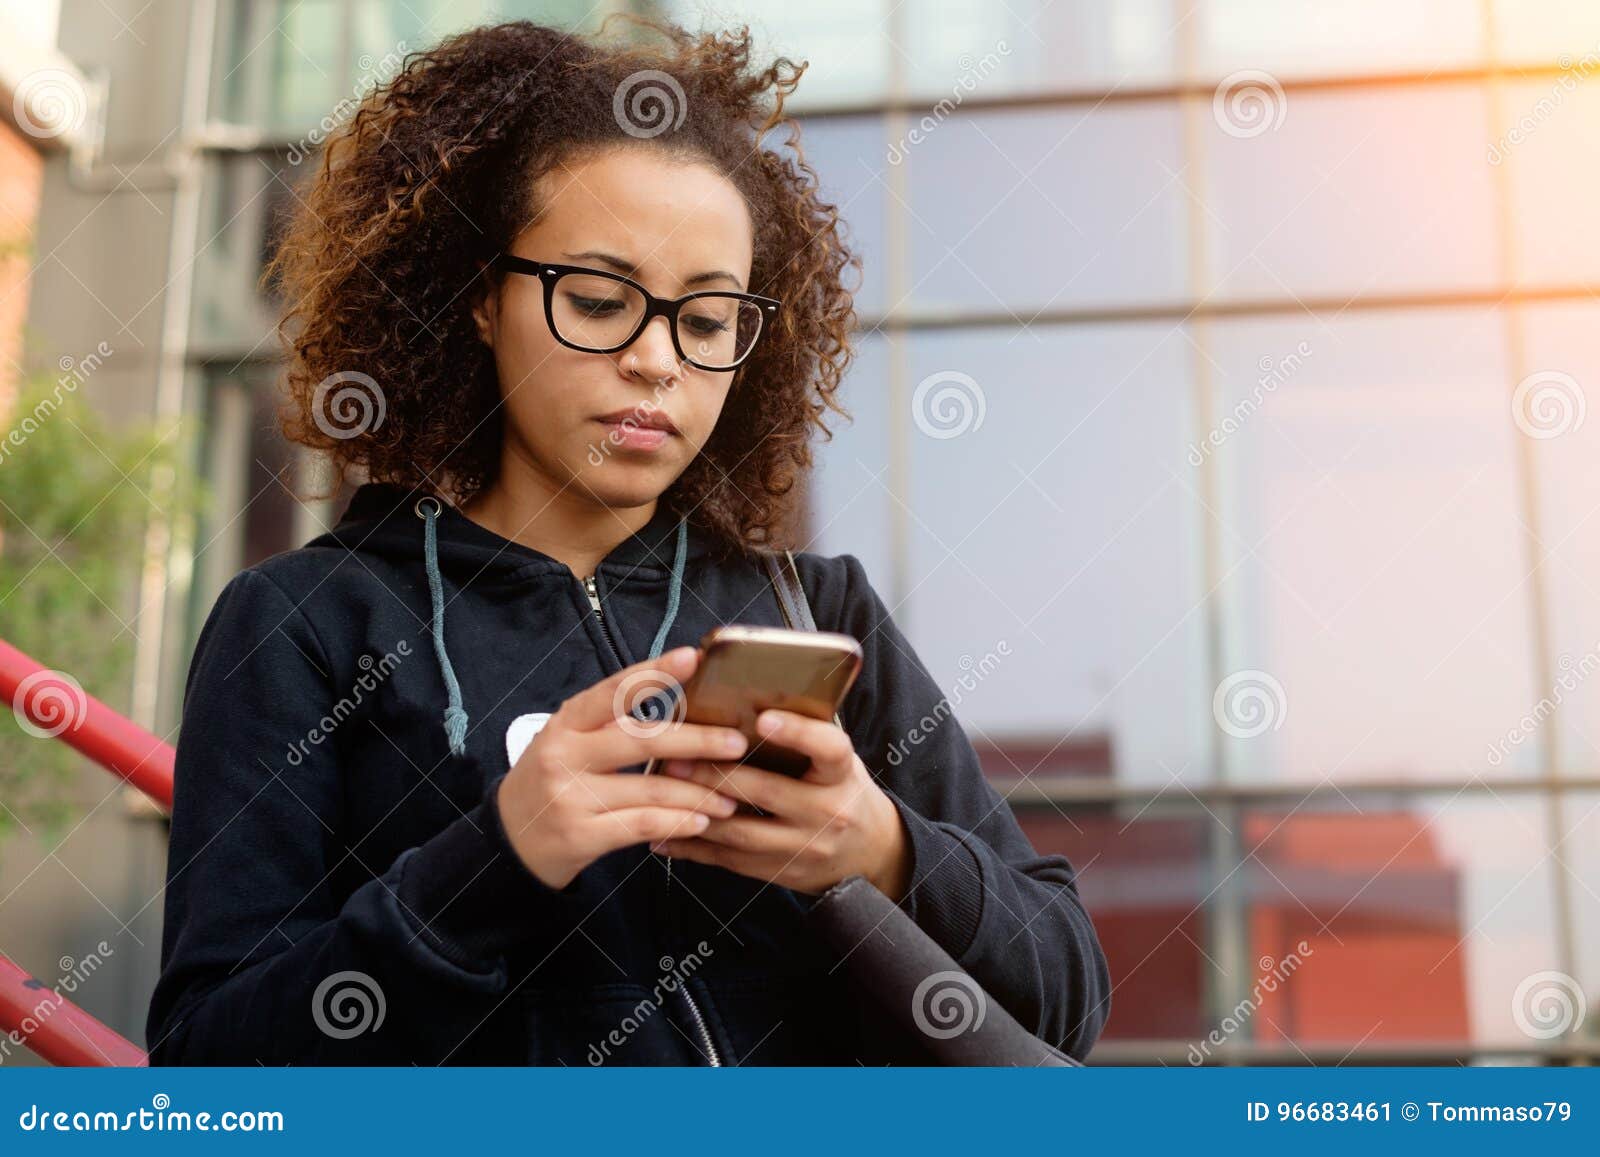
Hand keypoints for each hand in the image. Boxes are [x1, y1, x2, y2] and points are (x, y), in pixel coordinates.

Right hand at [495, 646, 751, 889]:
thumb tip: (684, 715)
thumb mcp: (568, 744)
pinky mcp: (580, 835)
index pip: (613, 691)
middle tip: (738, 742)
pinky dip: (677, 823)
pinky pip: (641, 825)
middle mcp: (565, 755)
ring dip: (697, 793)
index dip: (653, 673)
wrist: (508, 842)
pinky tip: (701, 822)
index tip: (691, 658)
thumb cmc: (552, 782)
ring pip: (649, 790)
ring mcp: (571, 796)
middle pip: (641, 740)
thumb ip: (613, 728)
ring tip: (730, 796)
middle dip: (697, 740)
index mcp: (566, 723)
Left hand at [651, 708, 911, 900]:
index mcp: (842, 774)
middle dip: (715, 774)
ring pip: (740, 832)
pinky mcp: (779, 873)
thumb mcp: (838, 760)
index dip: (798, 733)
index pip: (829, 748)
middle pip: (767, 791)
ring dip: (696, 811)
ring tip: (662, 789)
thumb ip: (806, 733)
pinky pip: (729, 861)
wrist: (869, 853)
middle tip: (675, 755)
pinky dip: (693, 846)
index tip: (764, 718)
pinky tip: (663, 833)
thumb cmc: (842, 789)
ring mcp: (803, 848)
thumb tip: (751, 693)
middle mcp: (827, 812)